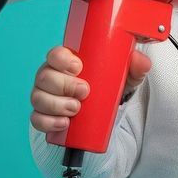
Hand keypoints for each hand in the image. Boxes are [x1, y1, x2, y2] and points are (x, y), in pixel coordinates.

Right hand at [30, 45, 151, 143]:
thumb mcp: (123, 75)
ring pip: (38, 97)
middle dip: (64, 84)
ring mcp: (45, 97)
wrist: (102, 112)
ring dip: (56, 104)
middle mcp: (51, 77)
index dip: (61, 59)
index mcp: (66, 61)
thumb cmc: (106, 85)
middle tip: (85, 91)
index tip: (79, 66)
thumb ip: (134, 66)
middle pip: (44, 76)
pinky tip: (63, 123)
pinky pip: (36, 119)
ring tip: (76, 109)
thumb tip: (141, 61)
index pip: (54, 54)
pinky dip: (47, 122)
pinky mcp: (44, 117)